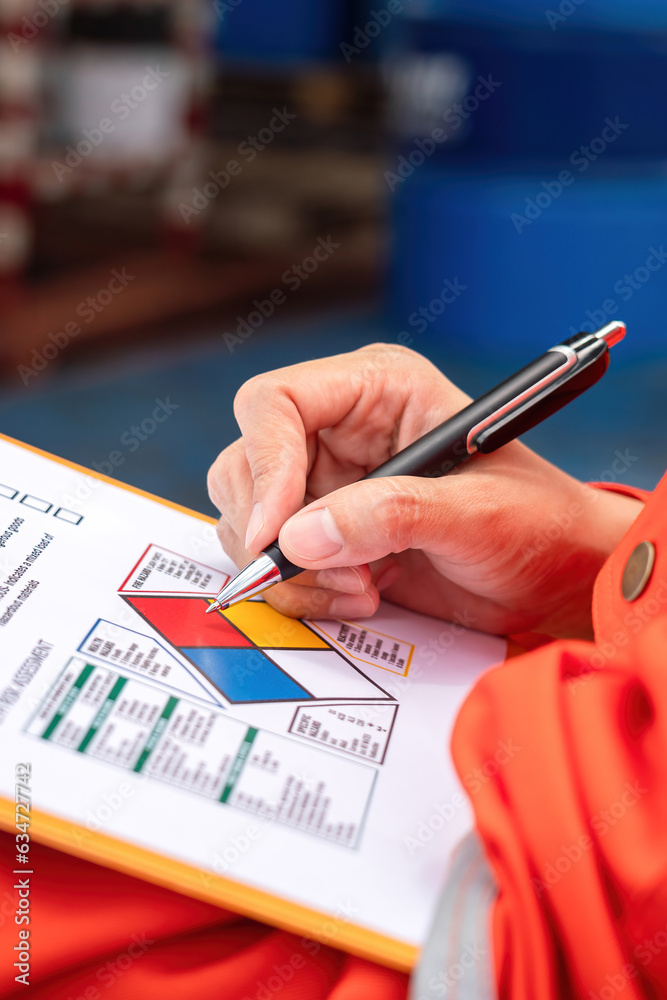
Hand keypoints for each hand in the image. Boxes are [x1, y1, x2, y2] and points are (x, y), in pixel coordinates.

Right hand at [207, 344, 641, 638]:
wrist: (553, 577)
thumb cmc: (535, 523)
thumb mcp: (475, 515)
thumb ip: (390, 517)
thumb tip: (297, 537)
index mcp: (377, 390)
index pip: (276, 403)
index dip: (264, 463)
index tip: (275, 532)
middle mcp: (341, 430)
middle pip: (246, 464)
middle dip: (274, 530)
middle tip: (331, 573)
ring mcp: (329, 485)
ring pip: (249, 518)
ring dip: (292, 569)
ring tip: (361, 589)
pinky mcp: (328, 534)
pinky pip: (275, 561)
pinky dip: (302, 590)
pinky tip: (360, 597)